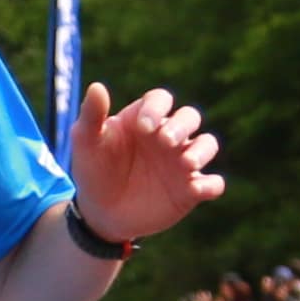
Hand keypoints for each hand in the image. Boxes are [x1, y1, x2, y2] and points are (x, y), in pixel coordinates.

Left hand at [69, 83, 222, 242]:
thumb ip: (91, 115)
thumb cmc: (94, 171)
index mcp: (145, 118)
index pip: (160, 99)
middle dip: (182, 125)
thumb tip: (97, 87)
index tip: (144, 126)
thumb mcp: (86, 143)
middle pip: (189, 117)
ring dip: (202, 150)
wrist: (101, 213)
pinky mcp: (190, 191)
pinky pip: (213, 183)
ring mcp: (181, 162)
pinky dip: (211, 184)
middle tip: (166, 141)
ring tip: (187, 163)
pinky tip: (196, 189)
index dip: (156, 108)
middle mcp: (168, 136)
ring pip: (207, 144)